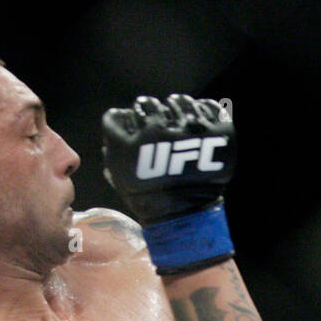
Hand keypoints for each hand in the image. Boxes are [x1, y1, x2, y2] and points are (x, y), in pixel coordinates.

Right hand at [102, 94, 234, 225]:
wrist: (187, 218)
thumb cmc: (151, 203)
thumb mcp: (121, 181)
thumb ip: (112, 157)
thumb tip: (107, 143)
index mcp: (128, 143)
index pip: (118, 116)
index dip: (124, 122)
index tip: (132, 130)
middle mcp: (155, 131)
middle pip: (146, 104)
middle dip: (150, 115)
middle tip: (158, 128)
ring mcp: (186, 129)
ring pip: (177, 101)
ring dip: (177, 109)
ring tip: (180, 124)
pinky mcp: (212, 132)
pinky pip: (206, 107)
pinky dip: (203, 113)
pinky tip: (199, 124)